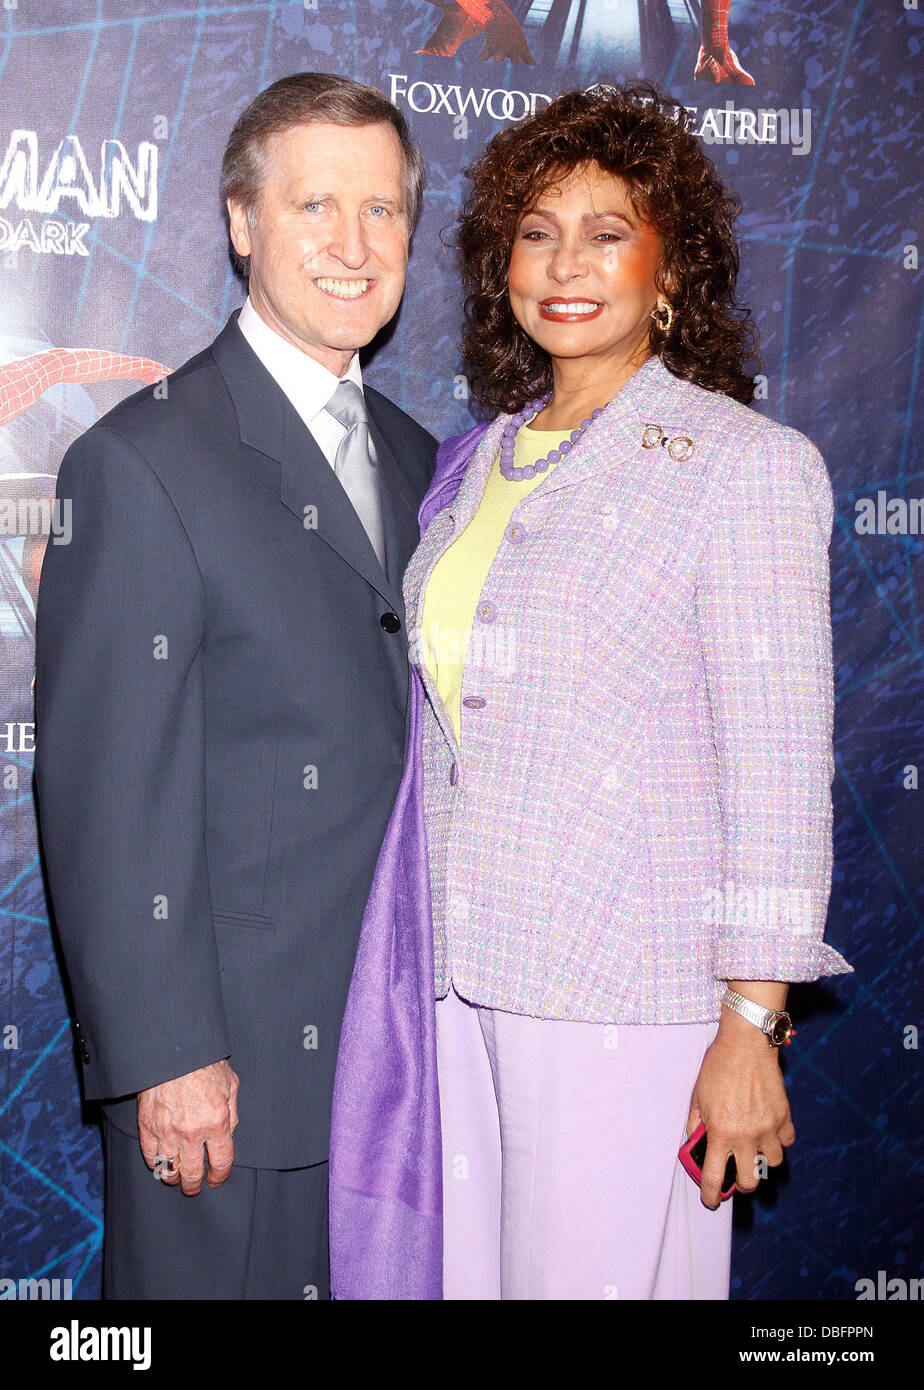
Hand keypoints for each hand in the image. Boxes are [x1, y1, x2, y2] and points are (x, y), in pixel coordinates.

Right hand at [138, 1059, 238, 1195]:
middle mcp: (192, 1132)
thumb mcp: (230, 1085)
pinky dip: (155, 1163)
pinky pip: (149, 1155)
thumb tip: (227, 1135)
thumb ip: (231, 1114)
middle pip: (193, 1174)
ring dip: (174, 1178)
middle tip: (195, 1186)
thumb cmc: (205, 1063)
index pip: (221, 1162)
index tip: (217, 1179)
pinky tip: (161, 1161)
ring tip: (177, 1177)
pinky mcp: (147, 1125)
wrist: (175, 1047)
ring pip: (169, 1170)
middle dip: (195, 1185)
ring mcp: (167, 1130)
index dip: (220, 1176)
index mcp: (216, 1122)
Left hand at [685, 1009, 794, 1207]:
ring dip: (761, 1161)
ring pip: (772, 1164)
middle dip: (741, 1184)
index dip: (712, 1195)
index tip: (711, 1200)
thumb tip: (697, 1144)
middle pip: (750, 1182)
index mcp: (721, 1132)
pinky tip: (768, 1131)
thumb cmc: (718, 1067)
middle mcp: (747, 1135)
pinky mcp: (784, 1117)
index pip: (715, 1177)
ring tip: (753, 1149)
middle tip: (736, 1175)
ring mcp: (769, 1127)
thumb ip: (696, 1124)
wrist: (746, 1043)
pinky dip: (778, 1141)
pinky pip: (786, 1142)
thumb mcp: (697, 1096)